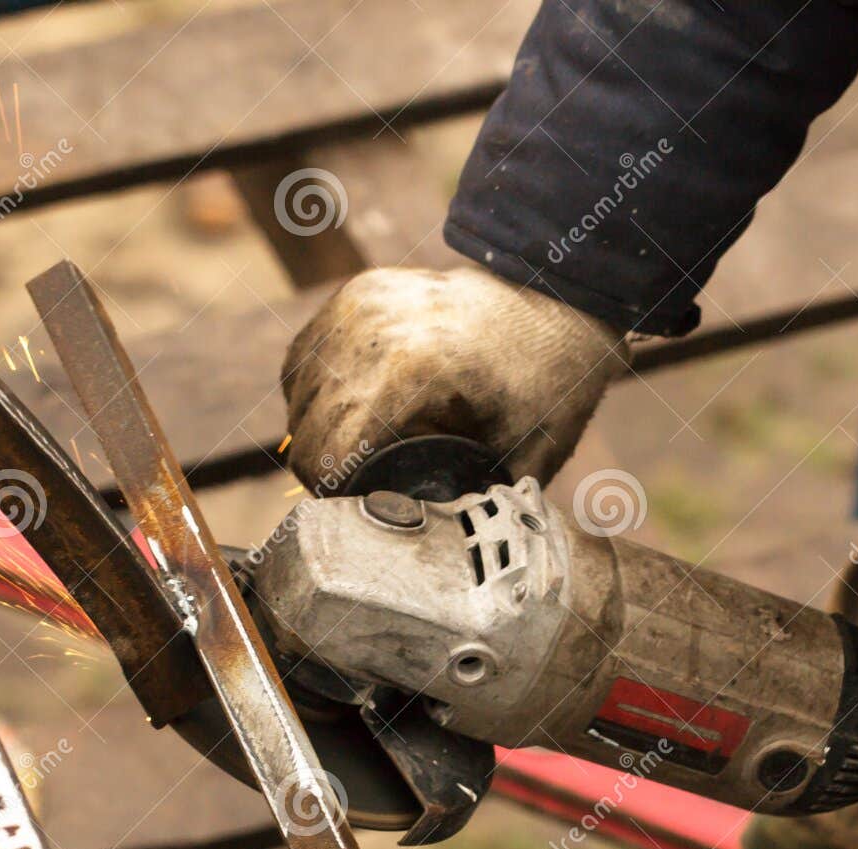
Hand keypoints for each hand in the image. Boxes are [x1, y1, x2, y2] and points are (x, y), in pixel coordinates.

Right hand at [280, 266, 626, 491]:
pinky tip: (336, 411)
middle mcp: (373, 330)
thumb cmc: (550, 377)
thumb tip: (436, 548)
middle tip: (345, 493)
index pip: (330, 452)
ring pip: (298, 388)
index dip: (331, 494)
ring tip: (343, 455)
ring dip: (312, 426)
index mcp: (410, 371)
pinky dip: (312, 388)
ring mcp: (360, 304)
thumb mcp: (525, 453)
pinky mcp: (357, 292)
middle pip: (309, 424)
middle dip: (320, 467)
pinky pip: (307, 354)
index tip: (349, 513)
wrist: (559, 297)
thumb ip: (477, 501)